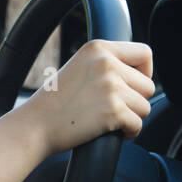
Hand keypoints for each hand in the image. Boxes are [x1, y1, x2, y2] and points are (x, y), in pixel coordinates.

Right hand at [17, 39, 154, 158]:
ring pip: (145, 107)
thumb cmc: (54, 102)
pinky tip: (108, 131)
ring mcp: (111, 87)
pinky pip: (137, 125)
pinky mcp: (114, 111)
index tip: (132, 85)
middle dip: (135, 101)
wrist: (34, 125)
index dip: (145, 72)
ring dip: (130, 117)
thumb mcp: (79, 68)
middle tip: (111, 108)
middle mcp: (106, 64)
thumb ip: (107, 64)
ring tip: (106, 119)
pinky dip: (127, 133)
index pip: (144, 53)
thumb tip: (141, 73)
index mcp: (98, 48)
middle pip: (148, 85)